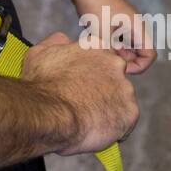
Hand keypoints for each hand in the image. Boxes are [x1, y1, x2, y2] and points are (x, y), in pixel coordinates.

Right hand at [21, 32, 138, 153]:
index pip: (104, 55)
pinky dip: (114, 127)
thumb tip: (65, 41)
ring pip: (121, 100)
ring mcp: (125, 89)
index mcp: (96, 47)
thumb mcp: (40, 52)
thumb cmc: (41, 85)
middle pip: (115, 77)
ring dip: (109, 107)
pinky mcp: (130, 113)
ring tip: (88, 117)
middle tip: (85, 101)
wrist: (47, 115)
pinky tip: (95, 128)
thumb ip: (58, 42)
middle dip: (104, 89)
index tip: (84, 81)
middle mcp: (115, 64)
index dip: (93, 70)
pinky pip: (126, 122)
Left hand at [69, 0, 156, 75]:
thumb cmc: (95, 4)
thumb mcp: (102, 33)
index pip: (150, 55)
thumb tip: (115, 67)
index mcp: (138, 28)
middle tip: (105, 57)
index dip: (138, 67)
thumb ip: (111, 53)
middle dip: (123, 59)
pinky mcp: (113, 20)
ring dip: (114, 51)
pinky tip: (92, 38)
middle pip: (138, 52)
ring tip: (98, 46)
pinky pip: (115, 38)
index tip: (119, 67)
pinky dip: (107, 42)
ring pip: (125, 45)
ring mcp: (124, 22)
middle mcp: (135, 26)